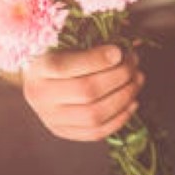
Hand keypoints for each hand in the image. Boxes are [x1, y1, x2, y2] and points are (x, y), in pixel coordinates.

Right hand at [21, 44, 143, 141]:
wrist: (38, 80)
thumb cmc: (57, 54)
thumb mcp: (64, 41)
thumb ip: (89, 42)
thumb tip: (122, 50)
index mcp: (37, 68)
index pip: (65, 66)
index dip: (97, 60)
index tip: (118, 51)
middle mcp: (39, 96)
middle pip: (86, 91)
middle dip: (118, 76)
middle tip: (133, 63)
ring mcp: (51, 118)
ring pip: (94, 114)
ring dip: (124, 96)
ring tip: (137, 80)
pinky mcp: (63, 132)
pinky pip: (96, 132)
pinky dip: (120, 117)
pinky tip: (132, 102)